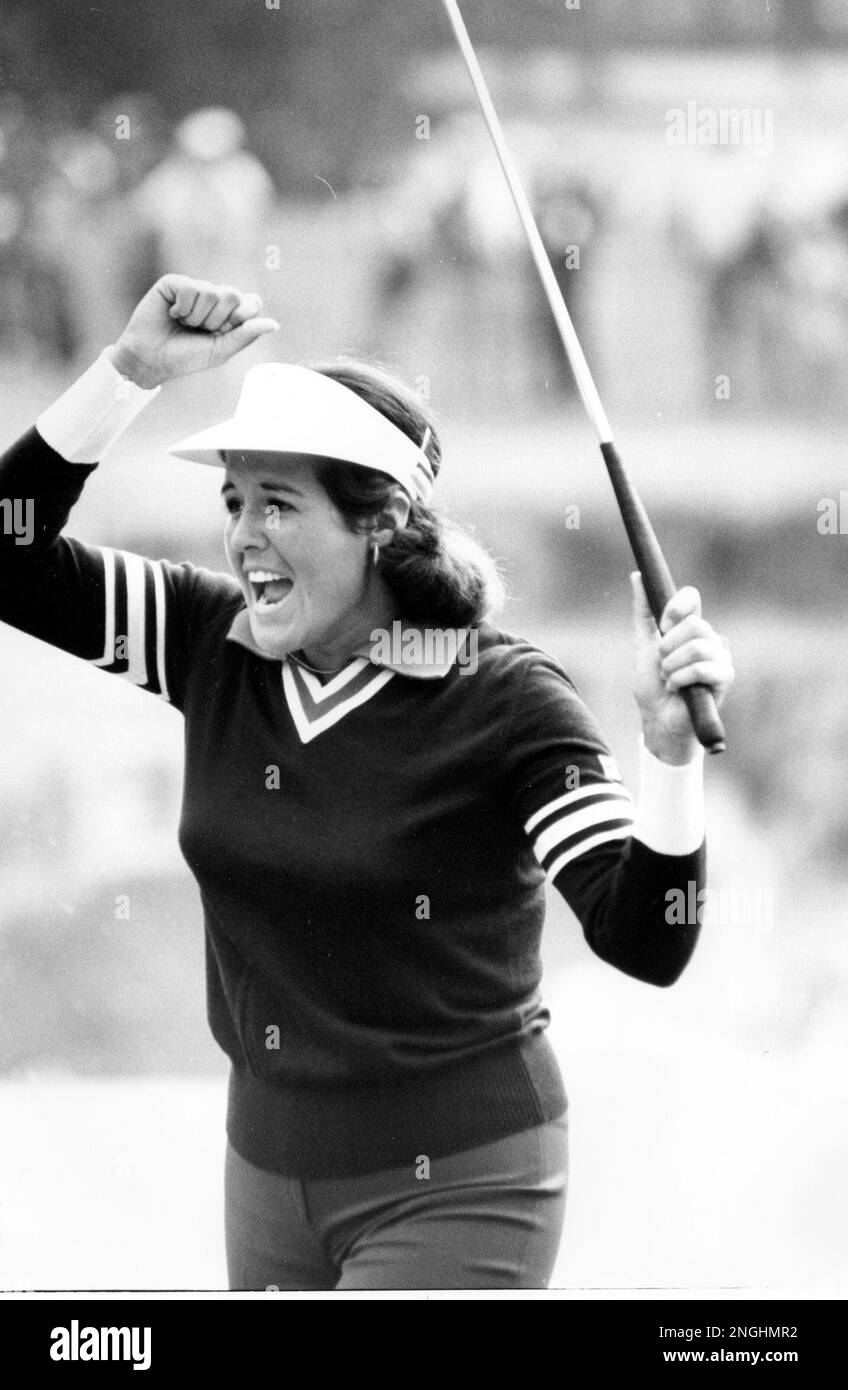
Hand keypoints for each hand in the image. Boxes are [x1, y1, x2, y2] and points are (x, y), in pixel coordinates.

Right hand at [107, 274, 279, 387]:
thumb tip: (275, 324)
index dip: (241, 316)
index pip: (250, 302)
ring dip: (197, 316)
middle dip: (216, 319)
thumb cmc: (186, 357)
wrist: (151, 359)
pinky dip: (183, 307)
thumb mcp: (220, 350)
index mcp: (228, 314)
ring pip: (211, 292)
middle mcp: (213, 298)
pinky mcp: (174, 283)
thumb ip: (246, 335)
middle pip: (233, 295)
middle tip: (199, 330)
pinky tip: (172, 314)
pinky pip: (191, 287)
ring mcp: (194, 288)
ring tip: (183, 324)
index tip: (225, 330)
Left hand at [631, 572, 733, 763]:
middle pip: (694, 623)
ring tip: (668, 678)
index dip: (674, 609)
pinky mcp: (725, 677)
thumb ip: (643, 611)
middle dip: (668, 646)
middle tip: (662, 664)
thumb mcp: (643, 644)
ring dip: (672, 666)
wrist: (657, 719)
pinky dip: (682, 679)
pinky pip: (704, 668)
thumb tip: (638, 576)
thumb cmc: (652, 686)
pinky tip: (678, 688)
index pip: (691, 598)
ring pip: (698, 646)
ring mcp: (720, 657)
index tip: (662, 626)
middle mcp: (709, 637)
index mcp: (690, 627)